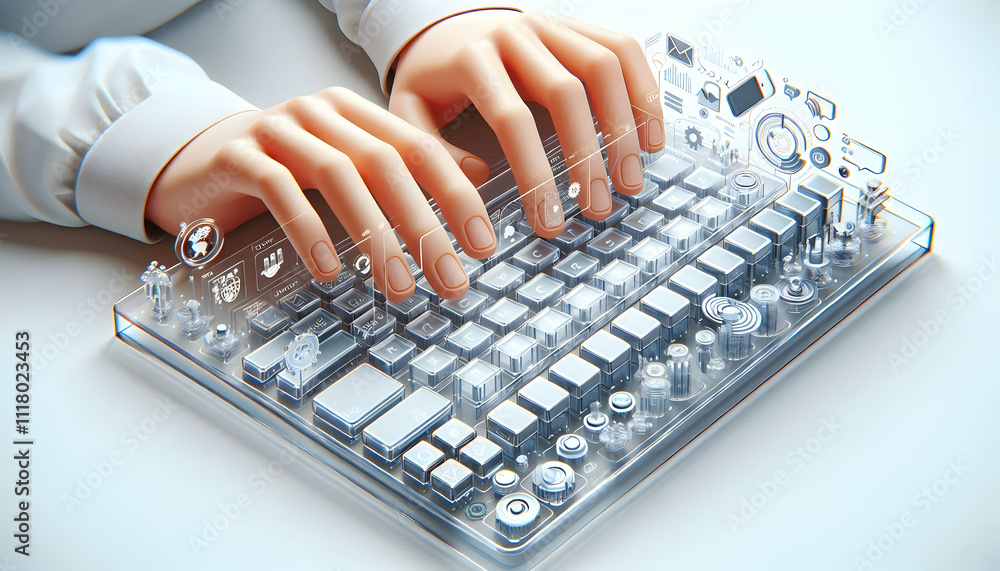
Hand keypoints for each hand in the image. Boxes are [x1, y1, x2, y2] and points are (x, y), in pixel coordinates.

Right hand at [147, 87, 496, 301]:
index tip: (483, 245)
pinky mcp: (238, 156)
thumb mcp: (352, 163)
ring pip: (339, 175)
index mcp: (355, 112)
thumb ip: (408, 166)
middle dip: (426, 227)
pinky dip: (310, 230)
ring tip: (399, 287)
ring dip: (376, 236)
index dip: (456, 196)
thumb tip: (480, 176)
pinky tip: (331, 270)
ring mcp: (276, 129)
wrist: (197, 161)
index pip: (419, 148)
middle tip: (451, 279)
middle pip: (386, 165)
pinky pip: (280, 190)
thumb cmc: (285, 170)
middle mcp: (320, 112)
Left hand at [390, 10, 664, 238]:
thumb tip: (479, 180)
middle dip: (587, 157)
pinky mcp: (576, 25)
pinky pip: (623, 50)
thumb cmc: (432, 77)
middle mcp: (516, 33)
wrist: (445, 23)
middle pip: (566, 92)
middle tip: (596, 208)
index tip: (549, 220)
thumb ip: (435, 151)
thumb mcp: (411, 112)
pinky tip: (651, 136)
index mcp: (472, 57)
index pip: (512, 119)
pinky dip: (644, 92)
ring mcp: (551, 24)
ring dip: (624, 128)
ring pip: (603, 67)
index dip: (535, 173)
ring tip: (630, 180)